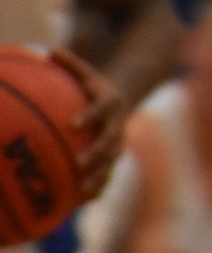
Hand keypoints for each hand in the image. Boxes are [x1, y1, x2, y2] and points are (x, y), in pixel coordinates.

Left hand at [48, 46, 126, 198]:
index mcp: (111, 103)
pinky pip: (107, 174)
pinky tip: (82, 202)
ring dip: (99, 176)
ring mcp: (118, 143)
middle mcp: (117, 125)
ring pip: (111, 162)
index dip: (90, 116)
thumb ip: (70, 63)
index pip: (103, 109)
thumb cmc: (93, 88)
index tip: (74, 124)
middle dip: (96, 153)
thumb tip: (49, 50)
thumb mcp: (86, 73)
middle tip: (78, 163)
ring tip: (83, 190)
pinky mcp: (113, 158)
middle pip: (110, 140)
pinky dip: (98, 187)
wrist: (121, 103)